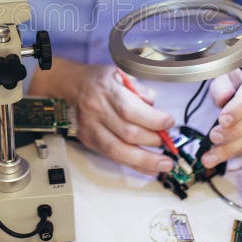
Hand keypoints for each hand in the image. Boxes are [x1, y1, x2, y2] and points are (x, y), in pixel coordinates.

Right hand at [28, 57, 175, 174]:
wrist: (72, 86)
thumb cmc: (100, 80)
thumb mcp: (121, 74)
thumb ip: (140, 90)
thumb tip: (155, 108)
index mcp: (107, 91)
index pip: (131, 110)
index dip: (153, 120)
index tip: (168, 123)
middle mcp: (97, 111)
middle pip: (127, 133)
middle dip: (153, 141)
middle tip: (168, 143)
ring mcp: (91, 128)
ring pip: (118, 151)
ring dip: (144, 161)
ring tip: (163, 165)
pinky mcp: (89, 141)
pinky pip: (112, 157)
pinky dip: (133, 164)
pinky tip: (148, 168)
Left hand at [199, 58, 241, 167]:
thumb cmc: (234, 76)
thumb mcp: (222, 74)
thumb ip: (221, 85)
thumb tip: (223, 100)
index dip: (240, 107)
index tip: (222, 121)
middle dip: (235, 131)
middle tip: (214, 138)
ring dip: (235, 146)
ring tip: (212, 156)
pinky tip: (225, 153)